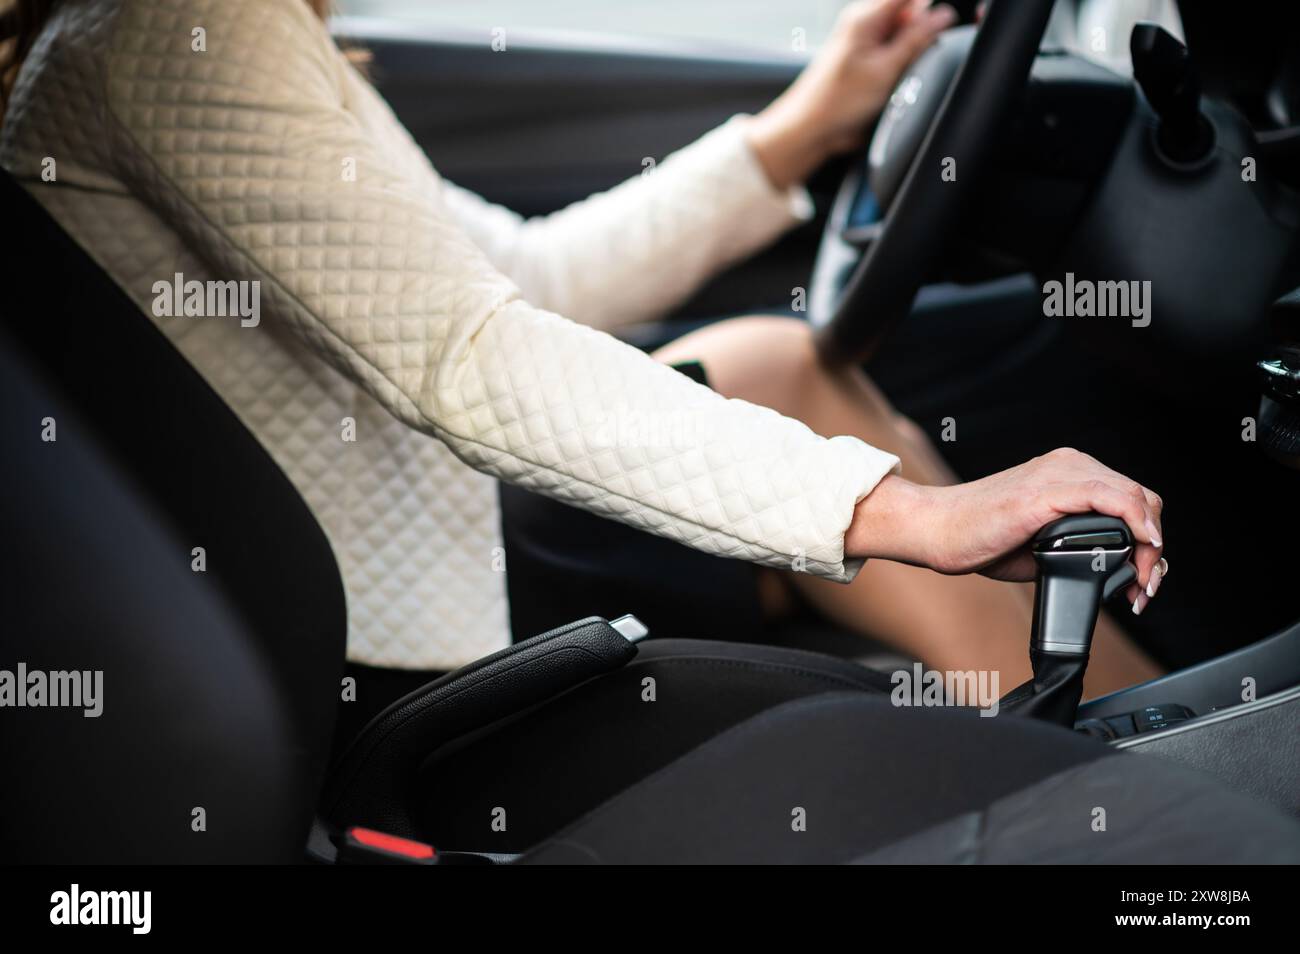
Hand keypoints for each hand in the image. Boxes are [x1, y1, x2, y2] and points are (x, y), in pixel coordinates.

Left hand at [747, 0, 957, 189]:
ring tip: (901, 74)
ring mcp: (864, 41)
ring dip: (911, 50)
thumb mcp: (885, 69)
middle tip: (920, 56)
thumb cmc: (837, 101)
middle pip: (908, 12)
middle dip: (922, 29)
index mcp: (866, 16)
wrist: (811, 129)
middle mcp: (864, 23)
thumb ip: (916, 40)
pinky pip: (893, 51)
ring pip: (903, 33)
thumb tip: (943, 16)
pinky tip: (896, 80)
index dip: (929, 7)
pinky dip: (901, 62)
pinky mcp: (865, 59)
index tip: (947, 20)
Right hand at [847, 448, 1166, 612]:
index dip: (1148, 539)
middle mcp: (1068, 465)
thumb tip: (1119, 568)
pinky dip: (1136, 522)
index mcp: (1067, 473)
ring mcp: (1059, 474)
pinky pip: (1111, 498)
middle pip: (1142, 498)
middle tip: (1146, 587)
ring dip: (1149, 544)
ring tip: (1142, 583)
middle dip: (1154, 547)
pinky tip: (1143, 545)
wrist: (937, 530)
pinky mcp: (1046, 491)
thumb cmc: (979, 538)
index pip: (1131, 499)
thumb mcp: (1043, 543)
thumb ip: (1080, 544)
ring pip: (1135, 498)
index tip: (1143, 579)